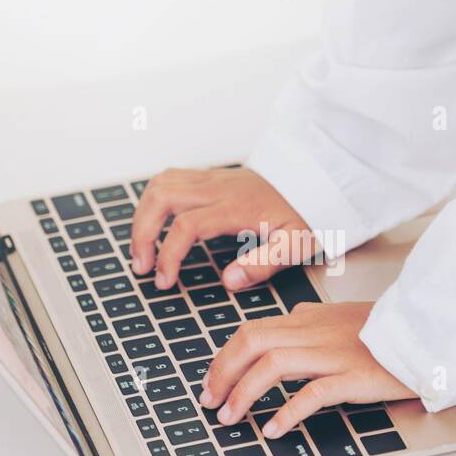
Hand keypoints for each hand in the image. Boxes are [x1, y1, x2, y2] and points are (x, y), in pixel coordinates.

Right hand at [129, 166, 313, 290]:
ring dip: (143, 215)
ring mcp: (212, 177)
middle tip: (142, 266)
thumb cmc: (305, 213)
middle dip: (142, 234)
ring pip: (160, 184)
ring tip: (143, 247)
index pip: (187, 226)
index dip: (168, 255)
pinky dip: (153, 201)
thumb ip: (263, 264)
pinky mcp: (210, 175)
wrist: (313, 179)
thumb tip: (229, 279)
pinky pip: (169, 179)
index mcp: (237, 206)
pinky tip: (154, 223)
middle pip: (162, 198)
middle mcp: (218, 187)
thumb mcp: (296, 245)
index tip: (164, 281)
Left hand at [199, 301, 415, 437]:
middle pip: (251, 343)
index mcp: (308, 318)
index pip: (251, 331)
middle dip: (222, 374)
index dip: (223, 357)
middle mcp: (314, 331)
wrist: (428, 332)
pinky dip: (287, 413)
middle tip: (211, 402)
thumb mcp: (344, 315)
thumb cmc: (389, 330)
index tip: (211, 382)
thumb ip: (313, 318)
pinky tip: (273, 430)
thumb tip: (288, 319)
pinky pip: (311, 393)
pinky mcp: (354, 376)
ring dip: (243, 393)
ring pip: (272, 365)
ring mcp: (333, 353)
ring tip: (231, 418)